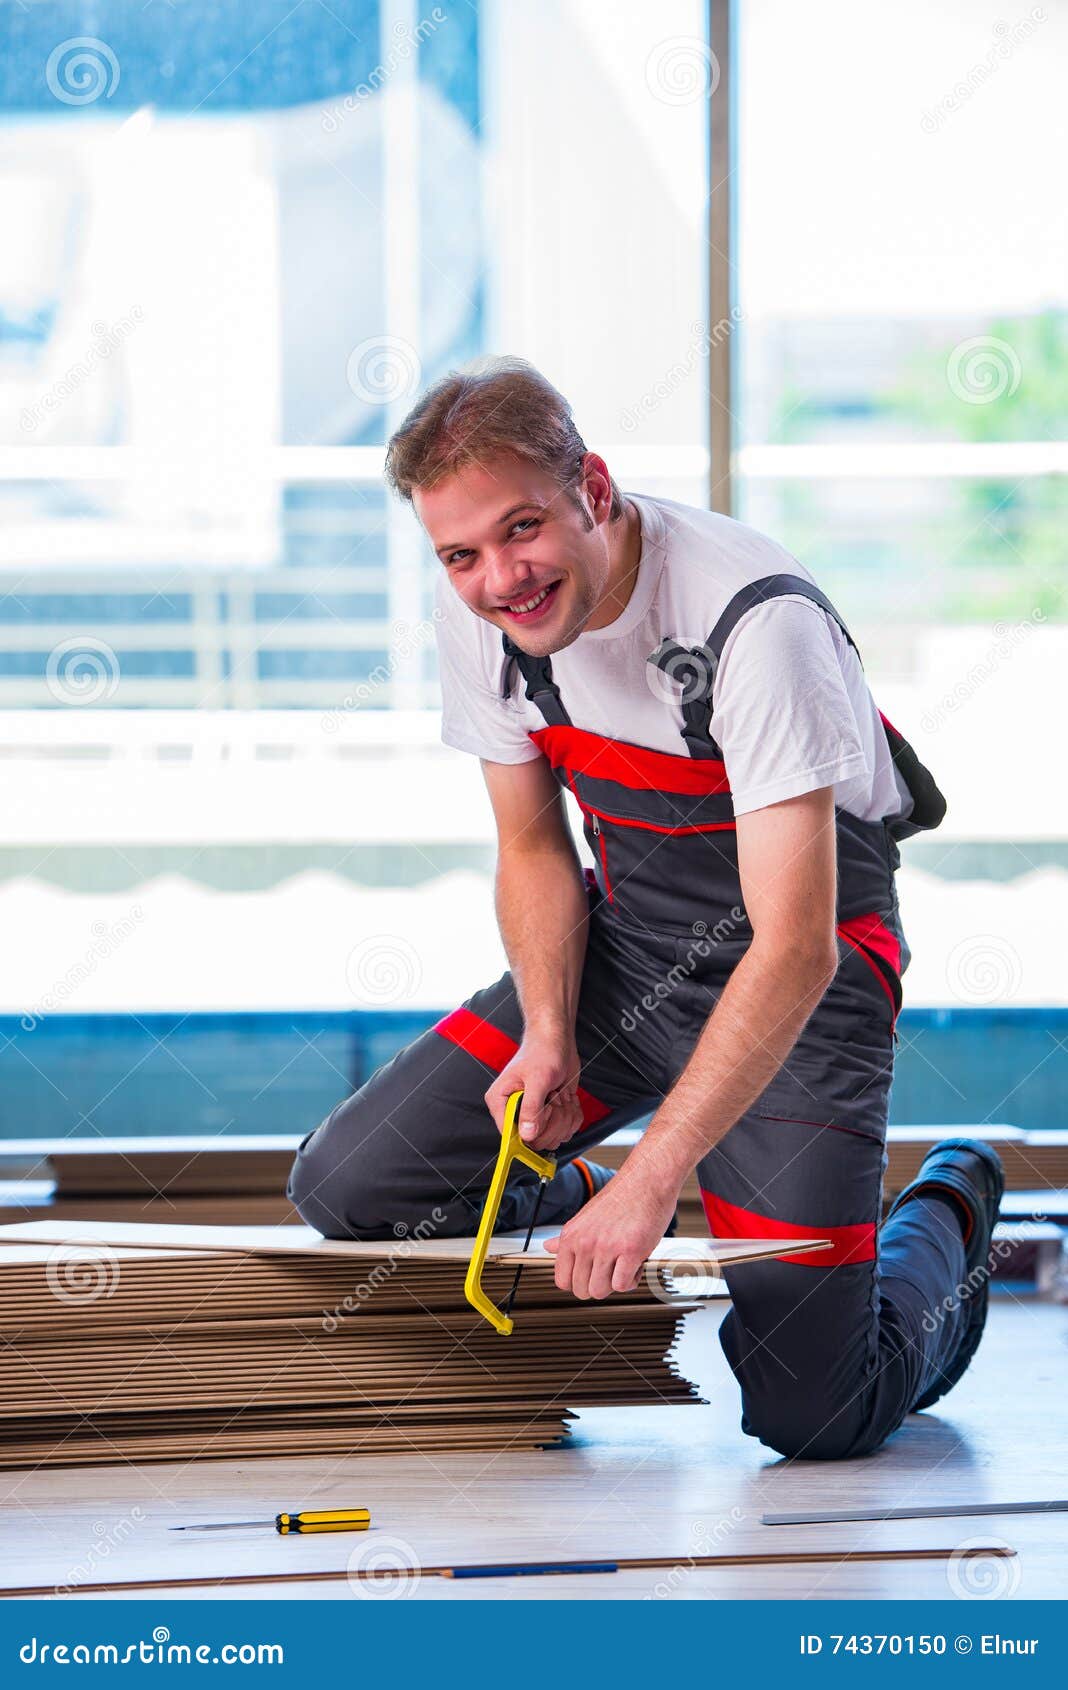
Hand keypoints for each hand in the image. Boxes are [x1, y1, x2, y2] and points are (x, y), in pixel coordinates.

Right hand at [484, 1030, 584, 1151]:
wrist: (558, 1040)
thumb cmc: (542, 1051)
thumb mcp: (538, 1079)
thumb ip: (532, 1108)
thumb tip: (527, 1135)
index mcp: (501, 1102)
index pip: (510, 1136)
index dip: (530, 1134)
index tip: (545, 1115)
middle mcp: (515, 1112)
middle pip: (535, 1141)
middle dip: (553, 1122)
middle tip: (554, 1098)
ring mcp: (534, 1115)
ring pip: (553, 1137)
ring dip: (565, 1116)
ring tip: (559, 1093)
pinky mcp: (550, 1115)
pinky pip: (565, 1129)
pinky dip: (572, 1113)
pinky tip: (566, 1097)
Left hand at [544, 1165, 680, 1298]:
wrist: (647, 1182)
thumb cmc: (621, 1198)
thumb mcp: (585, 1217)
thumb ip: (568, 1238)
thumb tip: (548, 1247)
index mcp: (571, 1235)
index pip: (562, 1280)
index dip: (578, 1283)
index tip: (591, 1275)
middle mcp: (584, 1242)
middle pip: (581, 1290)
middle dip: (599, 1285)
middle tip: (611, 1268)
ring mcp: (606, 1247)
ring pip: (601, 1291)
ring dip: (615, 1283)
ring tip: (624, 1264)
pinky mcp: (630, 1251)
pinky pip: (623, 1286)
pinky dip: (631, 1280)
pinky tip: (635, 1263)